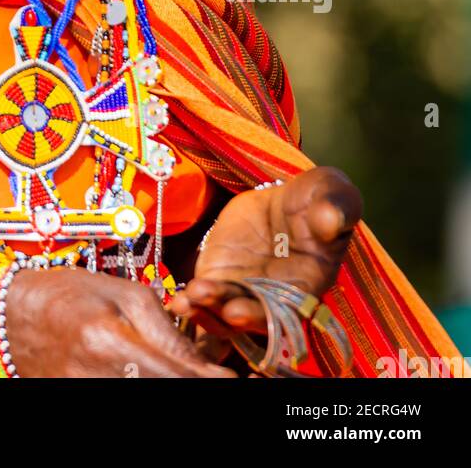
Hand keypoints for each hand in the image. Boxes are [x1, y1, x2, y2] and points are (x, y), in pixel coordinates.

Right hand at [4, 265, 237, 377]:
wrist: (12, 317)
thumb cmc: (65, 295)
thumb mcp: (122, 293)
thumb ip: (166, 326)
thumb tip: (204, 362)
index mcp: (111, 342)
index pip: (178, 376)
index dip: (211, 381)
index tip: (233, 378)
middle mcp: (99, 378)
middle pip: (167, 393)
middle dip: (195, 384)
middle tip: (214, 374)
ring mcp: (88, 395)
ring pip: (150, 398)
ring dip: (174, 386)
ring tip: (184, 371)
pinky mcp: (83, 402)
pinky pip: (126, 398)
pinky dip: (150, 388)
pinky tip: (158, 376)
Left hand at [168, 165, 361, 341]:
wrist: (288, 199)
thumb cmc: (317, 198)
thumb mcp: (331, 193)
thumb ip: (336, 207)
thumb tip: (332, 218)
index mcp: (307, 285)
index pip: (287, 312)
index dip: (264, 316)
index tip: (239, 310)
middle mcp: (274, 297)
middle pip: (250, 317)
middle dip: (228, 313)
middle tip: (209, 300)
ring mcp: (245, 289)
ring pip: (223, 313)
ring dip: (206, 310)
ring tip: (188, 299)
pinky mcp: (222, 276)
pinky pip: (206, 298)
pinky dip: (192, 303)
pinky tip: (176, 301)